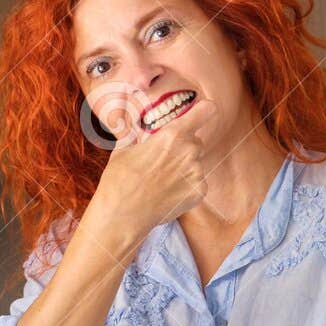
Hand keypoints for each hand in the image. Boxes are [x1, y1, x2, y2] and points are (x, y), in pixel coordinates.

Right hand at [89, 96, 213, 243]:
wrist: (122, 215)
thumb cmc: (119, 179)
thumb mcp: (123, 147)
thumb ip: (135, 131)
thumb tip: (126, 117)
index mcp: (173, 135)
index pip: (206, 111)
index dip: (204, 110)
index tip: (199, 113)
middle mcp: (190, 152)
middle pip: (197, 141)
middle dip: (183, 147)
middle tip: (162, 159)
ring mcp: (197, 173)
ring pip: (196, 163)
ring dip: (184, 168)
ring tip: (161, 180)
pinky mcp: (199, 192)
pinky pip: (197, 182)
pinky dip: (186, 186)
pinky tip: (167, 192)